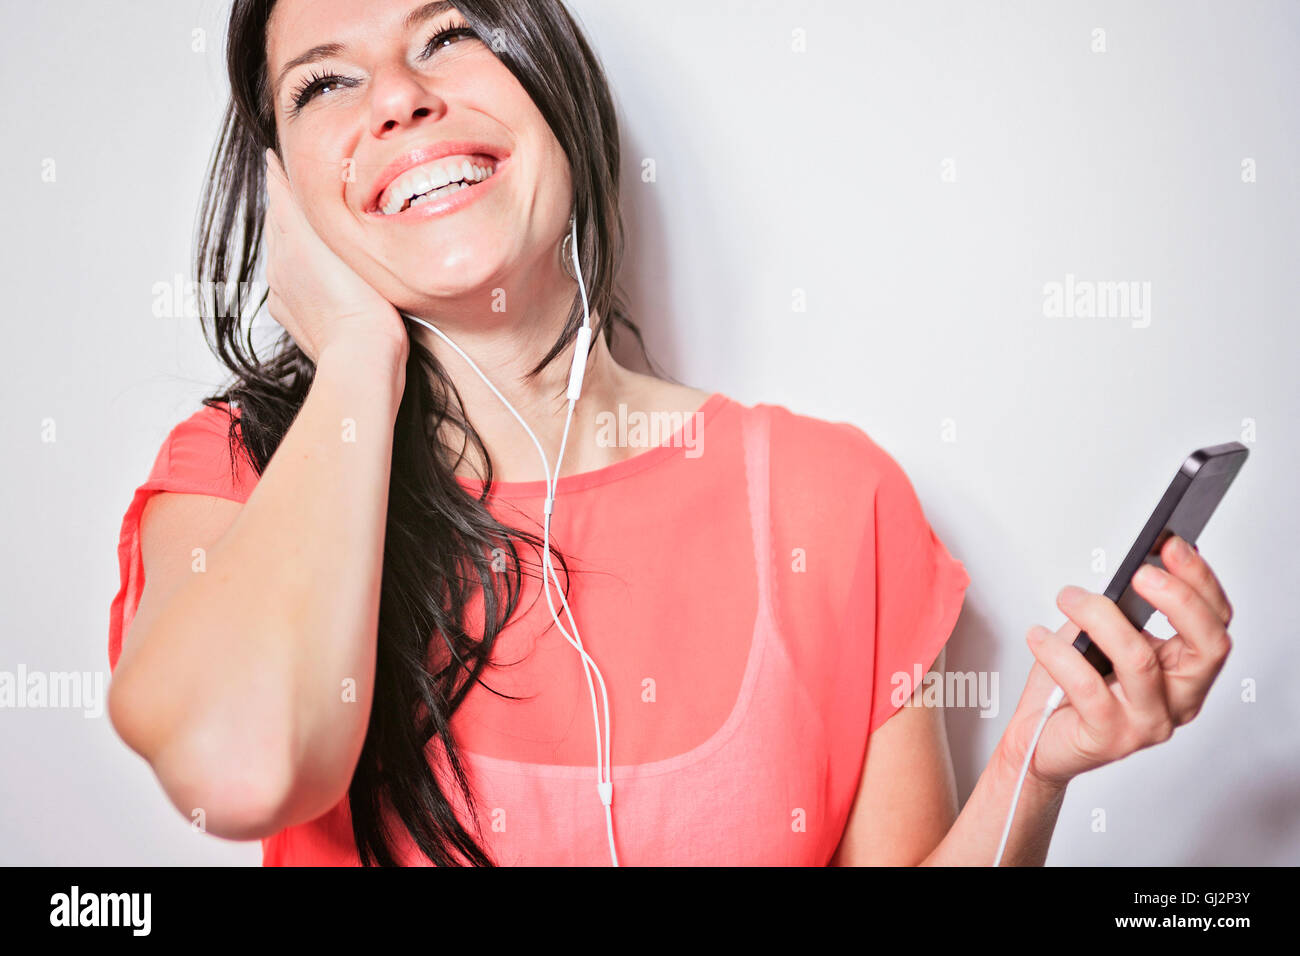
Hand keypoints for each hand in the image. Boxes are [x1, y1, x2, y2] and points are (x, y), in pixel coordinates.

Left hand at [263, 149, 407, 364]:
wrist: (360, 355)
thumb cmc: (364, 303)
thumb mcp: (340, 241)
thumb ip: (308, 207)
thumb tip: (281, 173)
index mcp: (292, 240)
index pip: (279, 196)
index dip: (278, 175)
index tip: (273, 157)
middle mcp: (279, 264)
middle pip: (276, 222)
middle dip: (282, 202)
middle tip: (291, 183)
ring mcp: (282, 291)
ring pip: (279, 252)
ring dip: (287, 235)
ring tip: (304, 223)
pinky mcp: (290, 315)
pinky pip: (284, 283)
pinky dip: (292, 269)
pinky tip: (311, 272)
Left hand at [1000, 534, 1233, 788]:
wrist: (1036, 742)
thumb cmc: (1069, 689)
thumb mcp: (1100, 639)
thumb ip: (1122, 612)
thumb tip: (1132, 569)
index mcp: (1184, 672)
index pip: (1215, 624)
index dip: (1200, 581)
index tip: (1171, 546)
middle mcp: (1178, 700)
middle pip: (1207, 646)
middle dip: (1179, 599)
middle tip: (1141, 573)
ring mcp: (1148, 723)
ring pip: (1139, 659)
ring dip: (1100, 617)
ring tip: (1068, 598)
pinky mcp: (1110, 738)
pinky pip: (1088, 686)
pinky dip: (1058, 654)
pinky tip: (1038, 636)